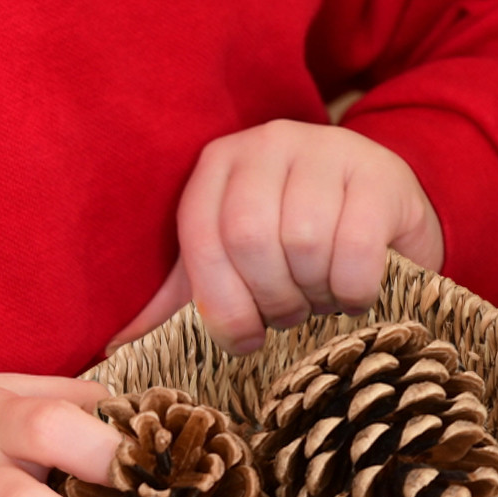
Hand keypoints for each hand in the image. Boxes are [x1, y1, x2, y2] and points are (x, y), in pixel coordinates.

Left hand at [107, 121, 444, 354]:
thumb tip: (115, 352)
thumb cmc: (292, 246)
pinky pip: (355, 247)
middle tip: (290, 316)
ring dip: (313, 293)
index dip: (222, 304)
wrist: (383, 211)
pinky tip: (355, 294)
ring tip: (321, 299)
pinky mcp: (379, 173)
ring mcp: (327, 150)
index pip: (202, 239)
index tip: (245, 338)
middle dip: (270, 299)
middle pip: (250, 240)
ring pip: (303, 242)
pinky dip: (352, 288)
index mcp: (217, 165)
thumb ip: (177, 304)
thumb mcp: (230, 268)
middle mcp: (267, 144)